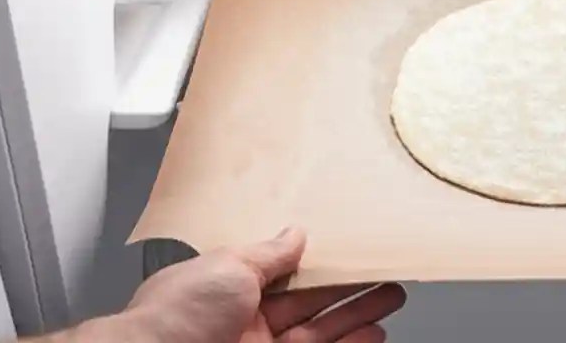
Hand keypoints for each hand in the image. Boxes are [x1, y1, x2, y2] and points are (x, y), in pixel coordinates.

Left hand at [100, 228, 404, 342]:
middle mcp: (247, 320)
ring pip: (322, 329)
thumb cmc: (174, 317)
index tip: (352, 252)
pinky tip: (373, 334)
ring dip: (359, 315)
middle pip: (311, 300)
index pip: (286, 272)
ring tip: (391, 297)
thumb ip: (269, 253)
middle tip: (384, 273)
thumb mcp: (228, 266)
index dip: (321, 262)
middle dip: (350, 288)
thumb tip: (294, 233)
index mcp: (230, 288)